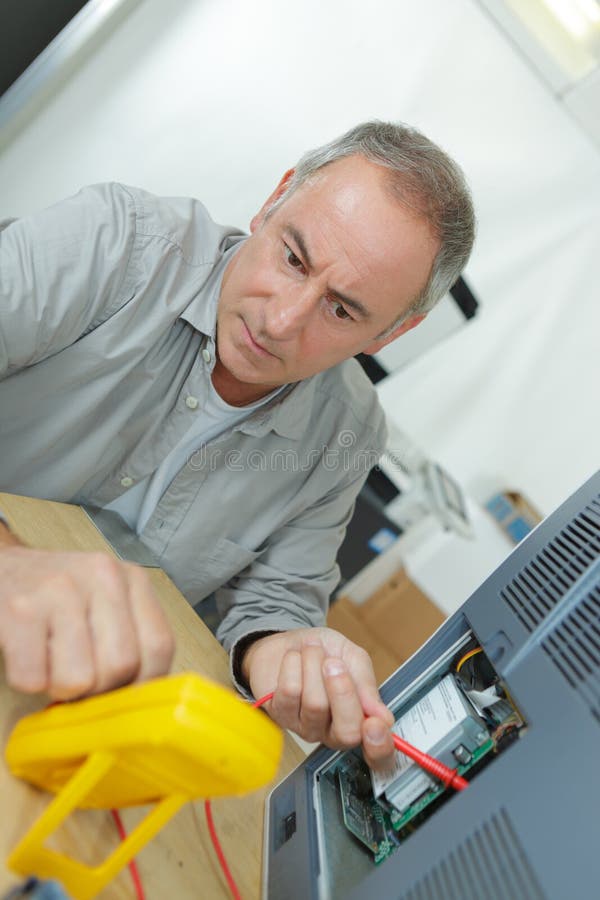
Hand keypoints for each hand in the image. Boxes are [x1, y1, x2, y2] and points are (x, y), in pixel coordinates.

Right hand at [0, 537, 174, 699]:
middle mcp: (103, 576)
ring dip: (59, 687)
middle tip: (77, 676)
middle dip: (97, 689)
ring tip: (51, 662)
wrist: (2, 567)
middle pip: (121, 666)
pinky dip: (28, 681)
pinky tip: (27, 655)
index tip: (121, 694)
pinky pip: (33, 679)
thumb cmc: (57, 597)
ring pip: (79, 679)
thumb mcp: (106, 605)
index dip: (142, 684)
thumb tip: (143, 703)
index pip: (159, 647)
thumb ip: (132, 640)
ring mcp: (60, 589)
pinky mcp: (20, 608)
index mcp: (132, 579)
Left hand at [242, 627, 395, 770]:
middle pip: (347, 733)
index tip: (375, 723)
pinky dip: (293, 665)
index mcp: (360, 721)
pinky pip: (290, 692)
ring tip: (313, 650)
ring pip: (315, 705)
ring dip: (313, 666)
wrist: (292, 640)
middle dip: (342, 692)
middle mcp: (334, 732)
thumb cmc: (327, 652)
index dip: (380, 746)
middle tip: (334, 663)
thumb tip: (382, 717)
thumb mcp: (354, 659)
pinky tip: (294, 659)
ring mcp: (306, 728)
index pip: (378, 754)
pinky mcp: (280, 716)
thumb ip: (367, 685)